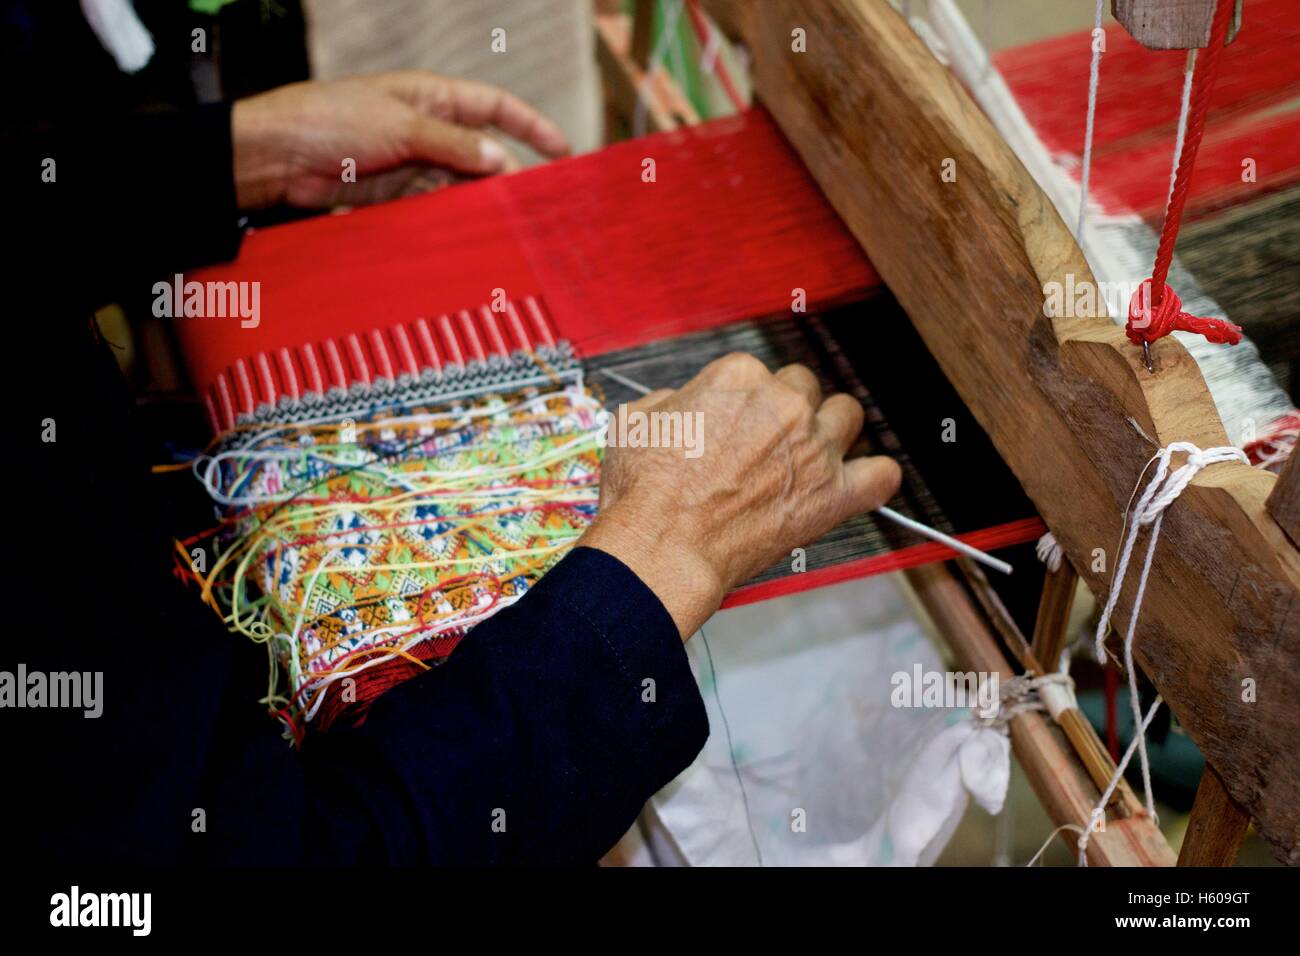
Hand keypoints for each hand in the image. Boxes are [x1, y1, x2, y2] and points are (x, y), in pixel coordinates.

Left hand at [231, 71, 569, 208]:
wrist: (280, 155)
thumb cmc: (331, 119)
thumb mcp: (401, 125)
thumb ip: (454, 145)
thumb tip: (501, 160)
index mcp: (433, 97)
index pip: (496, 107)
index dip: (531, 126)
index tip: (561, 150)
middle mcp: (429, 128)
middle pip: (484, 152)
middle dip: (510, 175)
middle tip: (535, 203)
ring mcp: (414, 162)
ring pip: (463, 184)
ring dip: (482, 202)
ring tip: (506, 224)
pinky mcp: (397, 193)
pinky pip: (437, 206)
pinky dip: (454, 218)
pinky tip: (470, 232)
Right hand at [579, 354, 901, 637]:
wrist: (663, 547)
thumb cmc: (643, 492)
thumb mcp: (634, 422)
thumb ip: (671, 401)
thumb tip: (683, 402)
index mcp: (738, 378)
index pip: (757, 375)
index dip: (742, 404)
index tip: (731, 428)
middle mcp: (782, 404)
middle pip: (804, 388)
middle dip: (787, 412)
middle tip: (765, 445)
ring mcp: (813, 448)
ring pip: (847, 415)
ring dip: (832, 431)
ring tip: (810, 457)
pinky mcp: (833, 494)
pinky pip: (882, 474)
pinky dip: (875, 478)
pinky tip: (857, 484)